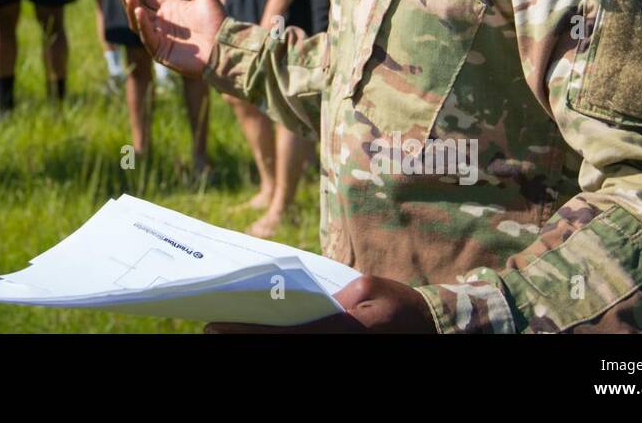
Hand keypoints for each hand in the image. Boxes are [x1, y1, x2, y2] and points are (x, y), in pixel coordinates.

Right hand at [114, 0, 224, 78]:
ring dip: (131, 7)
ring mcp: (159, 36)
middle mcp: (161, 22)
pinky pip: (147, 36)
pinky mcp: (160, 50)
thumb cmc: (217, 21)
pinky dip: (141, 24)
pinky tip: (139, 11)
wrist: (225, 45)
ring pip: (137, 21)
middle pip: (137, 7)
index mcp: (169, 8)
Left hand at [204, 276, 436, 333]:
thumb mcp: (371, 287)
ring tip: (224, 333)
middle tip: (210, 329)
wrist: (430, 330)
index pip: (286, 332)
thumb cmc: (400, 305)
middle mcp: (335, 346)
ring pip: (290, 351)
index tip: (219, 323)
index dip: (250, 330)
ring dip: (258, 342)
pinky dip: (279, 340)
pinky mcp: (337, 351)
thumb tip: (310, 304)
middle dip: (245, 339)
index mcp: (342, 329)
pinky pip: (303, 348)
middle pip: (281, 347)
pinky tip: (258, 334)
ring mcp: (336, 354)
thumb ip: (337, 295)